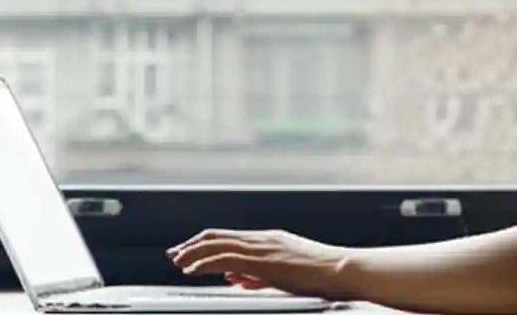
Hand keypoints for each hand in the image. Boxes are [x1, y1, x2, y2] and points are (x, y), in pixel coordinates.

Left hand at [167, 229, 354, 300]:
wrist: (340, 270)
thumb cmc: (321, 275)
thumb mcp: (285, 274)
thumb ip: (259, 275)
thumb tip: (239, 279)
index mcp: (268, 239)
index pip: (229, 237)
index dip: (205, 242)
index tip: (189, 250)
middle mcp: (261, 238)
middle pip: (217, 236)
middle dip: (192, 244)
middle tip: (175, 253)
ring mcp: (261, 247)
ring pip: (216, 244)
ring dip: (193, 253)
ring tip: (178, 262)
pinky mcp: (261, 260)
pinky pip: (225, 259)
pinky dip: (204, 262)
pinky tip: (193, 269)